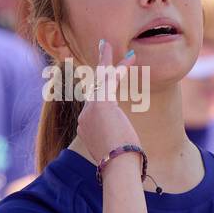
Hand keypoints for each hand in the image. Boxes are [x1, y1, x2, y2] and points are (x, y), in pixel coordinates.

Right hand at [75, 38, 141, 167]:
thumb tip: (129, 154)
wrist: (117, 168)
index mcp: (85, 130)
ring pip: (99, 81)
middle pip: (94, 89)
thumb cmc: (122, 166)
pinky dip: (113, 64)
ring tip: (107, 44)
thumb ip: (117, 146)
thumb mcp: (117, 154)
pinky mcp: (101, 105)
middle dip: (102, 71)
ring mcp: (90, 111)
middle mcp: (84, 118)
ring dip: (106, 61)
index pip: (93, 107)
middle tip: (103, 51)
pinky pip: (107, 79)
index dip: (102, 93)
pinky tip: (127, 55)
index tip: (110, 84)